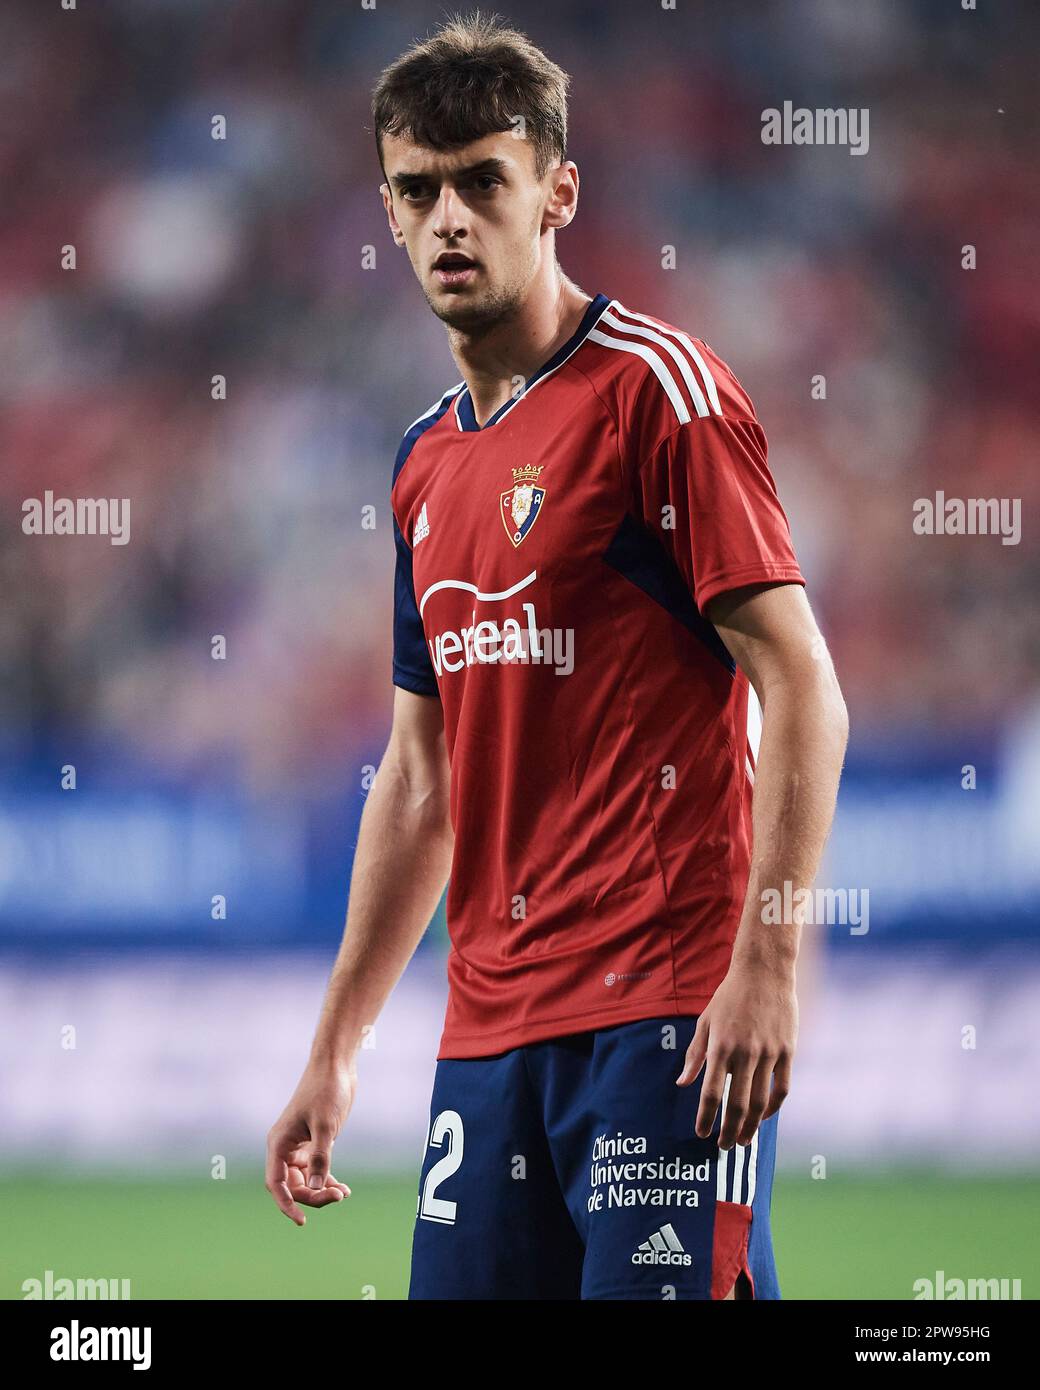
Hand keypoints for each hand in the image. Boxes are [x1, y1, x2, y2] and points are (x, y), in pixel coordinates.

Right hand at [266, 1060, 355, 1225]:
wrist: (335, 1067)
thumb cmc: (326, 1091)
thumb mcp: (326, 1126)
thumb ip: (321, 1157)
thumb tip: (317, 1187)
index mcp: (279, 1143)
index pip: (276, 1183)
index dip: (286, 1204)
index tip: (301, 1220)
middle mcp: (285, 1147)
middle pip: (292, 1185)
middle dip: (312, 1195)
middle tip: (337, 1196)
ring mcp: (299, 1146)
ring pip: (304, 1180)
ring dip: (321, 1190)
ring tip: (343, 1194)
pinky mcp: (313, 1143)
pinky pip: (315, 1170)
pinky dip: (327, 1180)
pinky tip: (343, 1188)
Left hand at [676, 961, 796, 1149]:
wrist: (764, 972)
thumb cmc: (729, 996)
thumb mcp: (705, 1022)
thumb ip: (695, 1055)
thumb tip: (682, 1083)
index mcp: (720, 1046)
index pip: (711, 1092)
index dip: (706, 1117)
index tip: (701, 1133)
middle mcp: (745, 1053)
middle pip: (737, 1104)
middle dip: (729, 1130)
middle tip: (724, 1147)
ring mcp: (769, 1053)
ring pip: (761, 1102)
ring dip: (751, 1126)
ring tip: (743, 1140)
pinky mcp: (787, 1051)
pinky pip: (782, 1088)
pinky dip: (774, 1107)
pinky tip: (765, 1117)